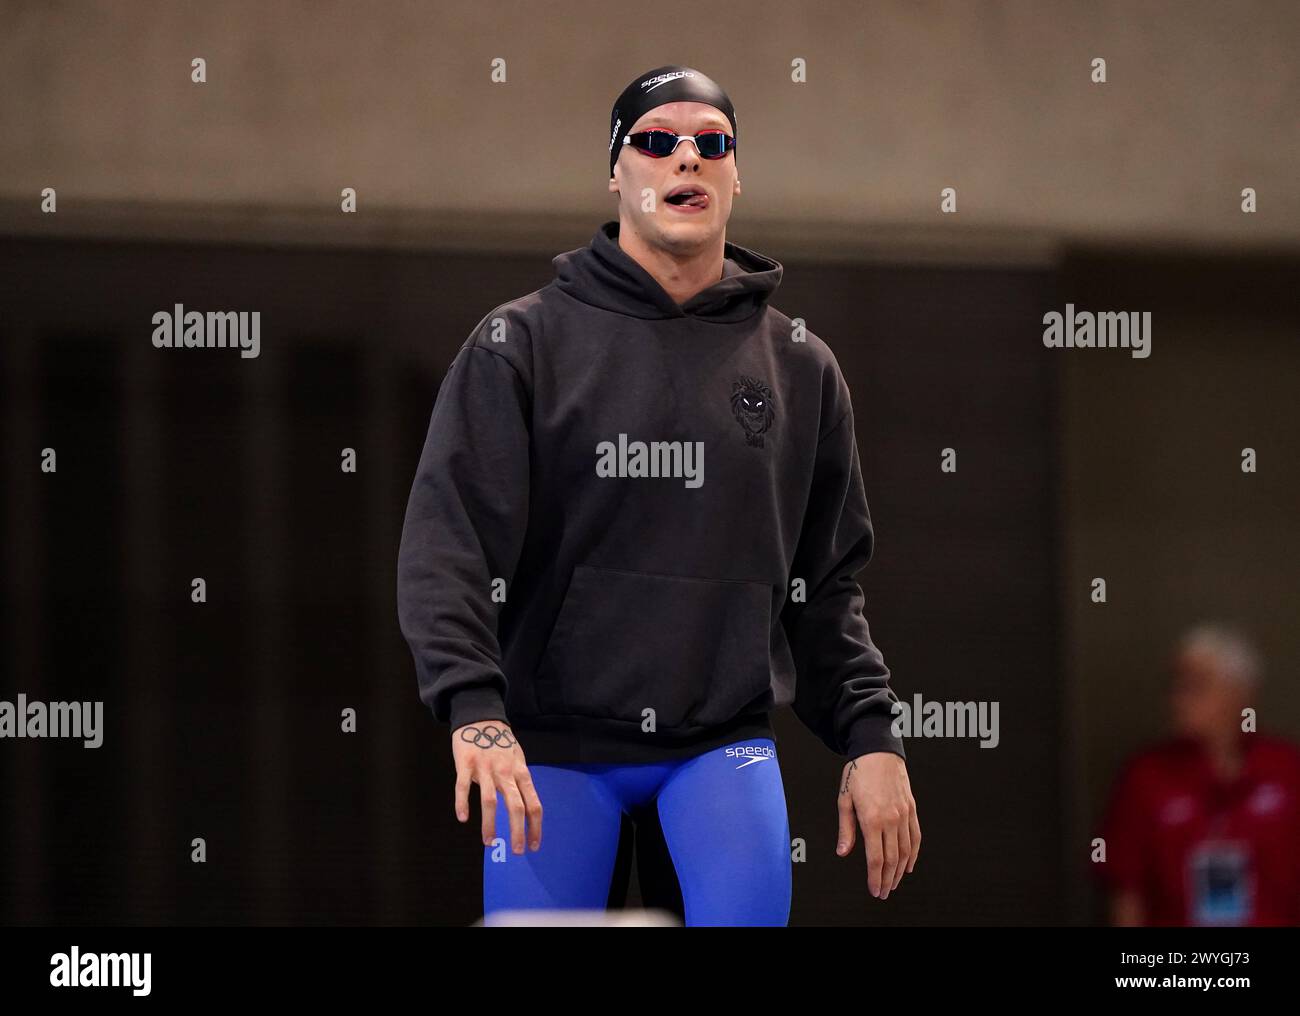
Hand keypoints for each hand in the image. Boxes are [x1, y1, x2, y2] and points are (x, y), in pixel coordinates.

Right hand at [452, 719, 541, 853]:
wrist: (481, 717)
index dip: (535, 827)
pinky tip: (463, 818)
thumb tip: (526, 811)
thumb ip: (520, 783)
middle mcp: (505, 772)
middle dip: (517, 831)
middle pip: (515, 806)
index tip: (533, 846)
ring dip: (490, 823)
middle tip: (517, 851)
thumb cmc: (501, 743)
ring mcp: (485, 768)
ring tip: (489, 842)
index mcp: (520, 773)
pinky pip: (463, 786)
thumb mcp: (518, 761)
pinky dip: (462, 803)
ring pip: (489, 800)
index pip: (533, 804)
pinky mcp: (465, 763)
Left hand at [836, 751, 919, 898]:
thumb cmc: (858, 773)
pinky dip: (914, 854)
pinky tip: (909, 865)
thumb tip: (843, 852)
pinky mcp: (912, 809)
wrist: (878, 750)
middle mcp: (891, 819)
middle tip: (883, 892)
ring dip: (900, 871)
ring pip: (905, 851)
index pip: (875, 858)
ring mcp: (904, 815)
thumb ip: (846, 829)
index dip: (875, 878)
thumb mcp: (844, 800)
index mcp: (872, 819)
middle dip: (887, 879)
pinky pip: (915, 837)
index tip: (874, 890)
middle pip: (892, 859)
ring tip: (893, 883)